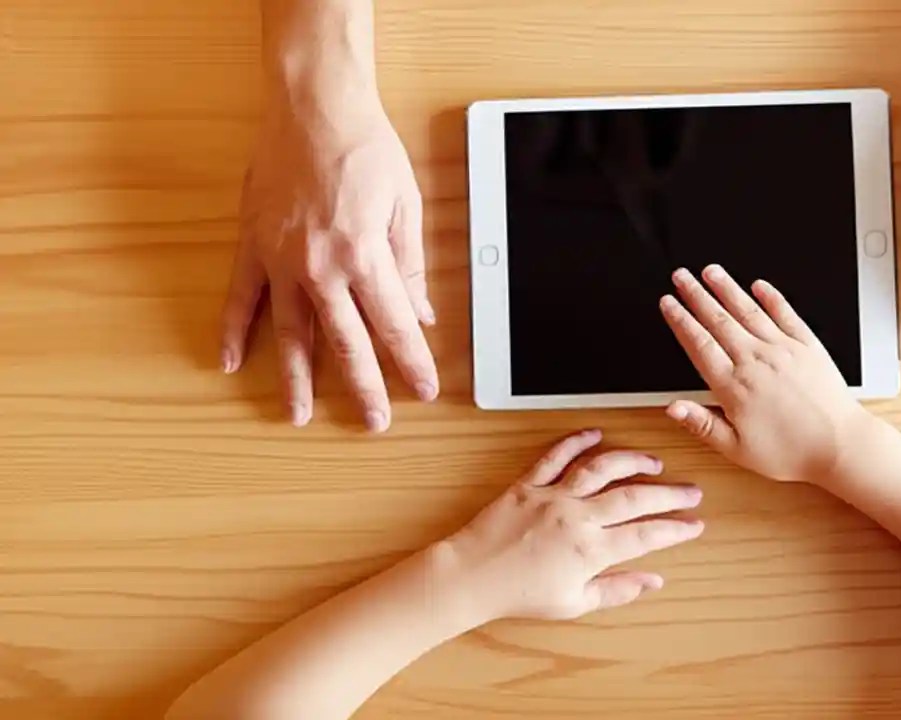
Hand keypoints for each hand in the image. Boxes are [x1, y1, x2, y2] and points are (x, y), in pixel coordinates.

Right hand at [220, 96, 435, 431]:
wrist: (313, 104)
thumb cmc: (365, 148)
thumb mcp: (405, 205)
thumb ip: (410, 266)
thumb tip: (420, 313)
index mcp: (365, 256)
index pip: (395, 326)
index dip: (412, 363)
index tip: (424, 391)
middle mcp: (321, 266)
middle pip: (346, 342)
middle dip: (364, 387)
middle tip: (374, 423)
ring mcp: (281, 258)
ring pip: (291, 332)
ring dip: (296, 377)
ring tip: (299, 414)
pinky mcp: (253, 244)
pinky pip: (239, 297)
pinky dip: (232, 330)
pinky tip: (229, 362)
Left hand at [441, 430, 704, 620]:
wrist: (471, 578)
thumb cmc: (518, 594)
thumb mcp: (573, 604)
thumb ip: (617, 590)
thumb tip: (652, 581)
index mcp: (589, 551)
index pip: (646, 536)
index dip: (676, 529)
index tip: (693, 524)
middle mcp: (576, 518)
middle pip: (635, 498)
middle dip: (669, 494)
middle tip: (690, 491)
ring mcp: (553, 496)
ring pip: (603, 469)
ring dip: (632, 461)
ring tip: (653, 462)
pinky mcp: (530, 484)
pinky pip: (557, 456)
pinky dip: (577, 441)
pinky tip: (596, 435)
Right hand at [658, 266, 867, 484]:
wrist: (840, 446)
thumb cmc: (792, 452)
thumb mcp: (737, 449)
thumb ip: (702, 424)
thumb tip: (673, 408)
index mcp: (735, 386)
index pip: (699, 344)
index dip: (680, 321)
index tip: (668, 303)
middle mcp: (756, 361)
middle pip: (718, 319)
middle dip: (696, 295)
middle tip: (681, 276)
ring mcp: (783, 349)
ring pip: (748, 310)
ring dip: (726, 288)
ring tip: (710, 271)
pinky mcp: (808, 346)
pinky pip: (785, 313)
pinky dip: (770, 297)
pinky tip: (758, 285)